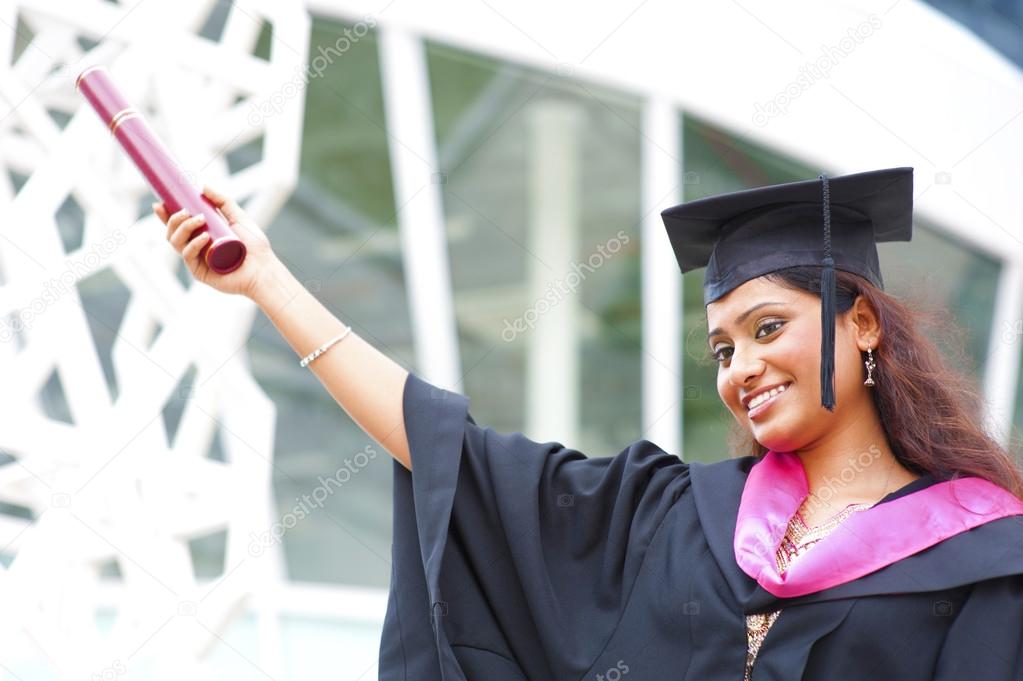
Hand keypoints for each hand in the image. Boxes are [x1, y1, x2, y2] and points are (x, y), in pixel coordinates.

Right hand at [153, 185, 279, 298]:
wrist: (264, 268)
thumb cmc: (255, 246)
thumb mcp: (238, 218)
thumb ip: (222, 202)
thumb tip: (203, 187)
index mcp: (202, 236)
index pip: (178, 225)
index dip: (165, 215)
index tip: (160, 203)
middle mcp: (197, 248)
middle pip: (172, 233)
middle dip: (173, 220)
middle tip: (186, 211)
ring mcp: (197, 261)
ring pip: (176, 243)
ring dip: (183, 228)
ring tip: (198, 220)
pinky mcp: (200, 272)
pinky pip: (188, 256)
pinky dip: (193, 244)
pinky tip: (204, 238)